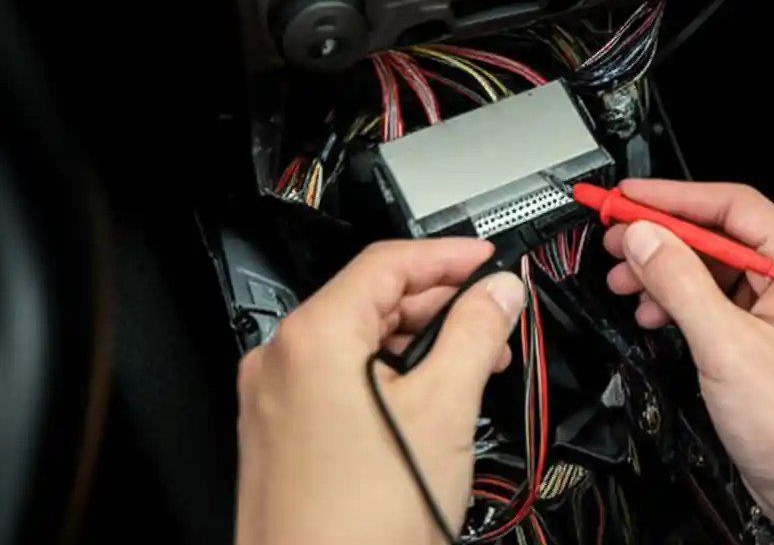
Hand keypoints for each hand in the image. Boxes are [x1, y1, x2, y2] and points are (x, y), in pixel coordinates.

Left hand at [236, 239, 526, 544]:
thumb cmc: (362, 526)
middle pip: (371, 301)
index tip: (486, 262)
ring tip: (472, 367)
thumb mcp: (445, 410)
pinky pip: (341, 383)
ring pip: (358, 345)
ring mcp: (276, 403)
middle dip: (439, 305)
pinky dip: (390, 379)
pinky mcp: (283, 438)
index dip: (447, 256)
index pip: (387, 263)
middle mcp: (280, 363)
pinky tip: (431, 404)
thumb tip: (498, 294)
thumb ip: (476, 334)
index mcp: (312, 340)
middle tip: (494, 319)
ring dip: (419, 344)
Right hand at [603, 180, 773, 544]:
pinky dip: (680, 305)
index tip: (628, 200)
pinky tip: (656, 316)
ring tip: (628, 283)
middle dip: (662, 237)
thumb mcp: (730, 347)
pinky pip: (717, 305)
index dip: (673, 198)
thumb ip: (682, 284)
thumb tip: (646, 239)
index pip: (730, 206)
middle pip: (718, 236)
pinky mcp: (766, 344)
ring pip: (713, 271)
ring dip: (666, 273)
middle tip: (616, 241)